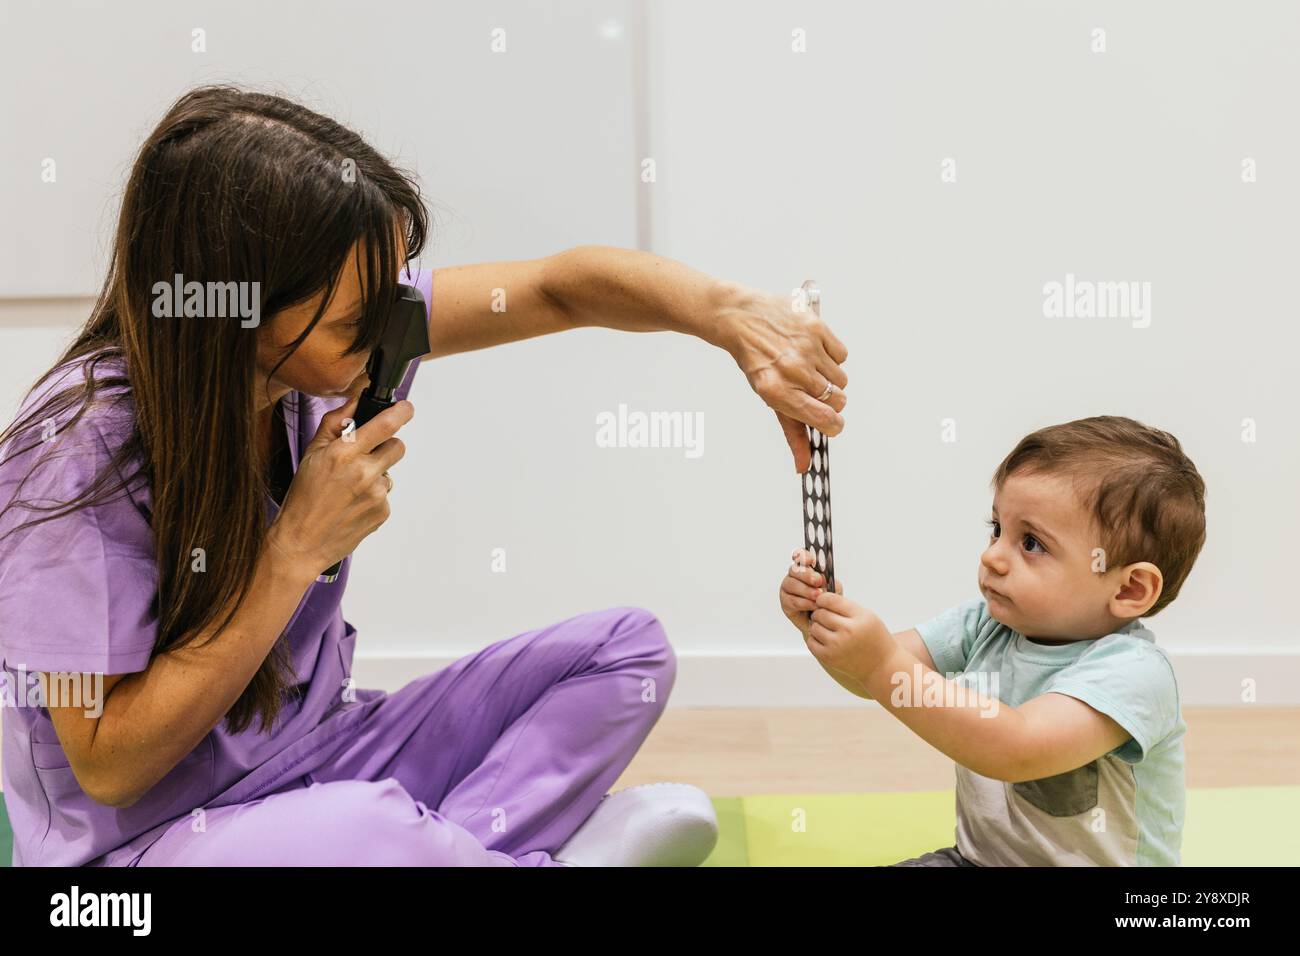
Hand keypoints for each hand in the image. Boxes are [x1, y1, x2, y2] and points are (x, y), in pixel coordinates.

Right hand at [267, 395, 412, 576]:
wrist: (302, 542)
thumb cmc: (303, 498)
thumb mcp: (311, 453)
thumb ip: (335, 424)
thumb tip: (355, 402)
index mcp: (344, 453)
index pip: (385, 424)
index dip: (401, 412)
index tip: (405, 408)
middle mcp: (364, 472)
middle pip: (397, 447)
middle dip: (385, 447)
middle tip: (365, 457)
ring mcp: (376, 494)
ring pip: (389, 473)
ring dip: (376, 475)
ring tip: (349, 489)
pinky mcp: (382, 512)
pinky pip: (386, 495)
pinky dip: (373, 497)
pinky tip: (353, 504)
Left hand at [718, 282, 848, 472]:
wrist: (741, 319)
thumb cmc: (756, 361)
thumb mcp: (769, 398)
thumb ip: (792, 432)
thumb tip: (804, 465)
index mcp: (778, 392)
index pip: (825, 419)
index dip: (832, 424)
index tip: (830, 423)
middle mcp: (793, 370)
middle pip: (838, 400)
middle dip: (829, 400)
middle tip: (811, 389)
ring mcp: (806, 347)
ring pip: (841, 379)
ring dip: (829, 377)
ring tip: (808, 366)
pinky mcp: (817, 328)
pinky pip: (841, 355)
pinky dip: (831, 356)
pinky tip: (812, 350)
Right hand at [780, 547, 839, 634]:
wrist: (825, 622)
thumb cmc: (828, 602)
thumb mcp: (834, 590)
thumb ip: (830, 582)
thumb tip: (823, 579)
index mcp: (806, 568)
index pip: (800, 556)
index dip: (802, 555)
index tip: (810, 560)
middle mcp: (794, 576)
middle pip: (795, 570)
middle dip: (806, 575)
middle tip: (818, 581)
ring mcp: (788, 588)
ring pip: (792, 584)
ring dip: (806, 590)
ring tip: (818, 596)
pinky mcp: (785, 602)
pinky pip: (792, 600)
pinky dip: (804, 603)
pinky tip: (813, 606)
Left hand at [806, 582, 897, 689]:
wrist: (881, 665)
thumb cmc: (874, 638)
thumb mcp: (867, 616)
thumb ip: (846, 606)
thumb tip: (821, 598)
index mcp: (859, 617)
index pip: (831, 600)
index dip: (823, 598)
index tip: (823, 600)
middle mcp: (848, 631)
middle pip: (820, 613)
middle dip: (820, 612)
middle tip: (825, 615)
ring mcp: (837, 646)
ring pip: (814, 627)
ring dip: (817, 625)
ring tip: (826, 628)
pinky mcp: (829, 658)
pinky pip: (811, 642)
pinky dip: (815, 639)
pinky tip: (824, 638)